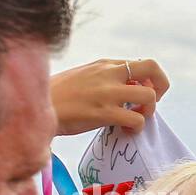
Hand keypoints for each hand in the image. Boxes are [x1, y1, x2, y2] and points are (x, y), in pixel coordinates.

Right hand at [50, 58, 170, 135]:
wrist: (34, 106)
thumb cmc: (58, 96)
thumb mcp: (84, 76)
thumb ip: (107, 78)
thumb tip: (130, 89)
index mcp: (105, 64)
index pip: (143, 63)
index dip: (152, 80)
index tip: (142, 94)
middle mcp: (108, 73)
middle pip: (153, 67)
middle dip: (161, 87)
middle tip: (149, 104)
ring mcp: (107, 92)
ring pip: (149, 96)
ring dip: (149, 111)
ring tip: (134, 119)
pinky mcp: (103, 112)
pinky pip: (137, 119)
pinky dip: (137, 128)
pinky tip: (124, 131)